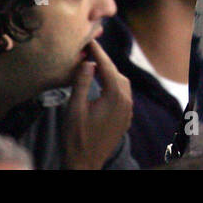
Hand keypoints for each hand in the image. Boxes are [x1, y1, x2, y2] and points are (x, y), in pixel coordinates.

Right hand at [63, 37, 133, 169]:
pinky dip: (113, 86)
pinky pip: (122, 95)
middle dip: (103, 61)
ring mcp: (127, 111)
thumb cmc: (76, 137)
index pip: (106, 67)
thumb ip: (81, 83)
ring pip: (121, 84)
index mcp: (115, 96)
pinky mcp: (125, 119)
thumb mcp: (74, 108)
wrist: (85, 163)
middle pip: (115, 73)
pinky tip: (102, 85)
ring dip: (109, 73)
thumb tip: (89, 62)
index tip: (90, 39)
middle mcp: (126, 101)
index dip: (97, 52)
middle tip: (90, 50)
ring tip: (94, 65)